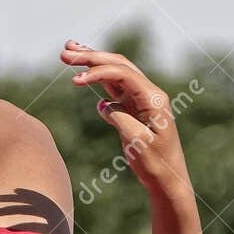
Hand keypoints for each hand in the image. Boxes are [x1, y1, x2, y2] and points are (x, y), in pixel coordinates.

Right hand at [61, 42, 189, 197]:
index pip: (123, 74)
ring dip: (93, 63)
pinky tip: (84, 75)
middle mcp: (148, 94)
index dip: (98, 72)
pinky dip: (98, 80)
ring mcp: (141, 101)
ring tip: (70, 53)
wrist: (168, 181)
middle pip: (118, 66)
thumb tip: (103, 104)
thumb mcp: (137, 143)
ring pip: (115, 74)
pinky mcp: (134, 110)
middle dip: (92, 57)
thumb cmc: (157, 164)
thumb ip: (120, 119)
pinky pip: (114, 89)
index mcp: (153, 98)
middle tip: (65, 52)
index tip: (74, 81)